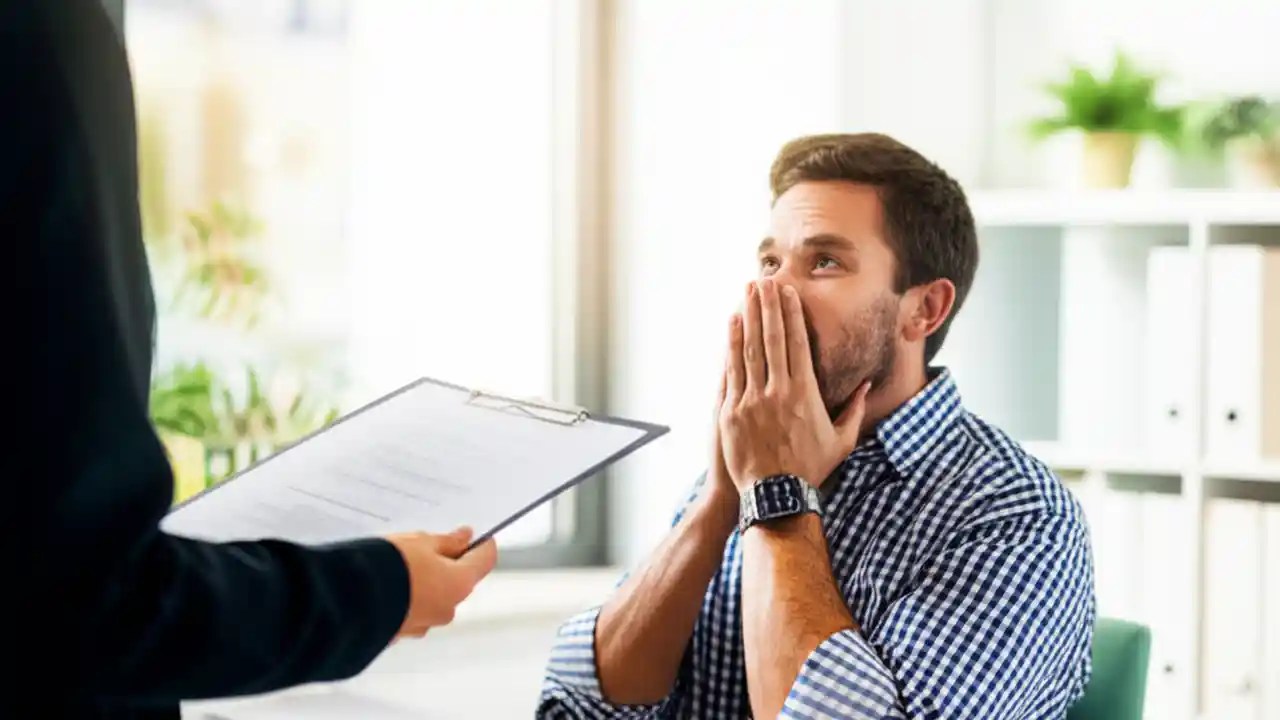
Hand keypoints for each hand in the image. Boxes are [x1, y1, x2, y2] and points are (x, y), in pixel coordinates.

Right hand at [386, 527, 497, 637]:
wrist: (349, 600)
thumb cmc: (389, 567)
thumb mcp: (420, 543)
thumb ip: (445, 541)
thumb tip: (464, 538)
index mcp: (460, 584)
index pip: (485, 560)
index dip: (482, 544)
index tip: (475, 534)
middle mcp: (447, 609)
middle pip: (458, 580)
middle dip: (447, 562)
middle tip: (428, 543)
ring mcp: (424, 624)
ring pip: (432, 596)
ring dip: (424, 580)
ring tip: (400, 561)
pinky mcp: (400, 633)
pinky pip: (410, 609)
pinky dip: (404, 597)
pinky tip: (387, 582)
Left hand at [719, 279, 870, 490]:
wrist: (776, 496)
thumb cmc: (811, 469)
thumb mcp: (841, 440)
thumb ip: (855, 409)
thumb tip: (870, 384)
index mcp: (804, 394)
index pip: (797, 344)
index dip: (792, 315)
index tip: (789, 293)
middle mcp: (777, 392)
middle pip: (772, 339)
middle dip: (769, 306)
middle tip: (766, 280)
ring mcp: (751, 401)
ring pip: (749, 350)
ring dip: (749, 317)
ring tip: (747, 293)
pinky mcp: (731, 412)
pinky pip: (731, 372)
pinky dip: (731, 346)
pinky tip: (732, 325)